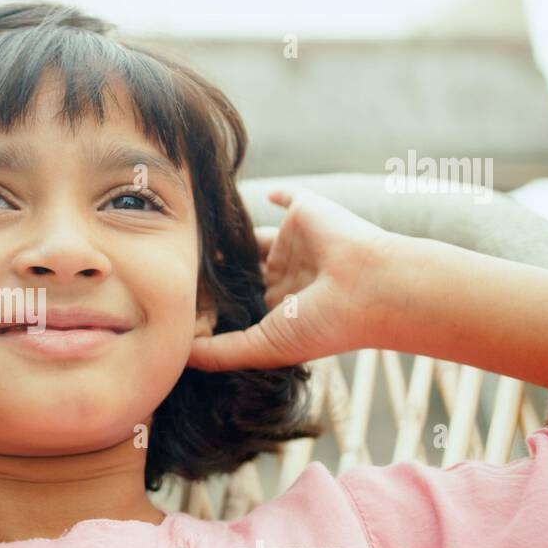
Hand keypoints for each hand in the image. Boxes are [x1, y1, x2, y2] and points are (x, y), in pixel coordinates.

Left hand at [189, 188, 400, 371]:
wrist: (371, 287)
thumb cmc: (323, 324)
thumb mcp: (264, 346)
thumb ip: (220, 352)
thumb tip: (178, 354)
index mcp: (280, 304)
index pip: (238, 299)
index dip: (212, 298)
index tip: (177, 296)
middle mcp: (287, 274)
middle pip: (242, 266)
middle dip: (217, 266)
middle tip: (175, 260)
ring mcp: (297, 243)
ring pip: (253, 236)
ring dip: (231, 234)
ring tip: (197, 231)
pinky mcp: (305, 212)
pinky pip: (289, 196)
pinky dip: (276, 193)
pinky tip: (258, 194)